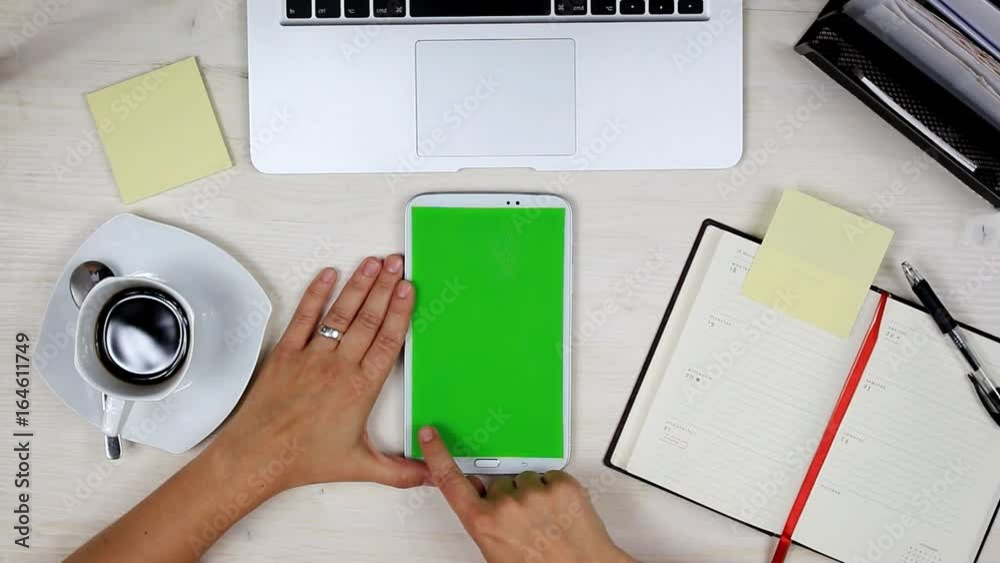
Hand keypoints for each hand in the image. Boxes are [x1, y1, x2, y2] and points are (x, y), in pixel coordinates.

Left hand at [211, 255, 428, 492]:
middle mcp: (339, 366)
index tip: (409, 289)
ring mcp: (312, 356)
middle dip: (386, 286)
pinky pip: (305, 317)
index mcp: (361, 387)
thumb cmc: (304, 459)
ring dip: (359, 284)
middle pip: (369, 318)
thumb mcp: (360, 467)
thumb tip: (428, 475)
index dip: (400, 310)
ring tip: (373, 262)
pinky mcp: (286, 353)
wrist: (258, 456)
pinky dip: (316, 294)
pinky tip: (328, 275)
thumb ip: (400, 471)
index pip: (388, 340)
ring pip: (341, 313)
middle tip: (397, 263)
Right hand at [419, 426, 635, 562]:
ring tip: (547, 521)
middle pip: (498, 483)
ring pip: (526, 478)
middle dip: (509, 496)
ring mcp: (534, 493)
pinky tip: (560, 513)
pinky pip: (551, 476)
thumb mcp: (497, 551)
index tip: (429, 436)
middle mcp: (506, 505)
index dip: (437, 455)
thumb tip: (483, 501)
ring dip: (534, 494)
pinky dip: (556, 491)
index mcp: (484, 522)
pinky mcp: (561, 485)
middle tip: (526, 522)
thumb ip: (485, 521)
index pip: (450, 481)